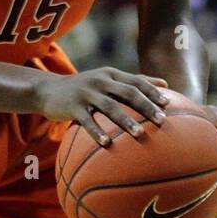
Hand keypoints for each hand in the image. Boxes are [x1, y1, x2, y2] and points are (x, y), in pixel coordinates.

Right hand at [36, 67, 171, 147]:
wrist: (48, 89)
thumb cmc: (85, 88)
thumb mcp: (107, 80)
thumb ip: (133, 82)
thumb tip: (165, 85)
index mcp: (111, 74)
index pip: (136, 81)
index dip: (152, 91)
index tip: (168, 103)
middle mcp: (100, 80)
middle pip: (127, 93)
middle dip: (146, 106)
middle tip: (161, 120)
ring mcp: (86, 92)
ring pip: (110, 106)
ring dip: (126, 121)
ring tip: (139, 134)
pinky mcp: (73, 106)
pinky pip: (87, 120)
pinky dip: (97, 131)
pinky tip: (107, 143)